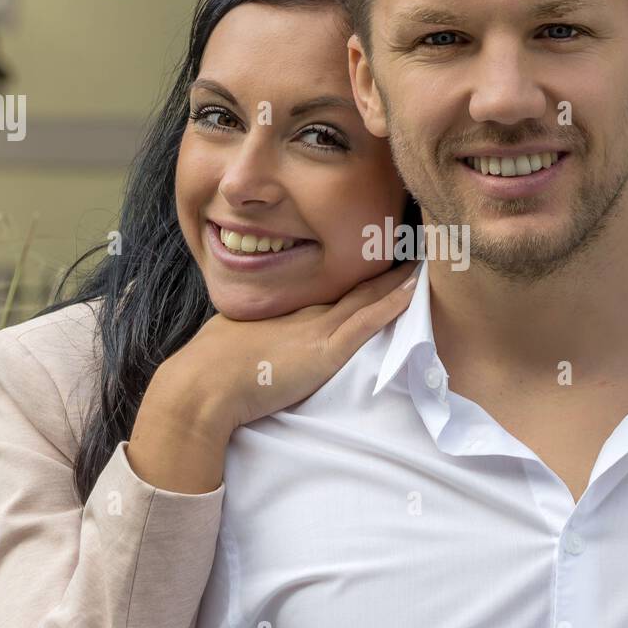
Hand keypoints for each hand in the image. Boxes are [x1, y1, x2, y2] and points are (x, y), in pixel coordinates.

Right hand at [128, 261, 418, 493]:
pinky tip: (413, 290)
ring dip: (396, 279)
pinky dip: (391, 304)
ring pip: (367, 297)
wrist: (204, 385)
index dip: (357, 274)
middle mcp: (306, 313)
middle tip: (409, 242)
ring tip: (422, 258)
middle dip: (383, 265)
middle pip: (353, 285)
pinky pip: (367, 322)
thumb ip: (258, 339)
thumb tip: (259, 345)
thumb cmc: (212, 368)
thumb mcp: (239, 340)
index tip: (378, 254)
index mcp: (287, 311)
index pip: (331, 288)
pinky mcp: (326, 351)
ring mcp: (318, 329)